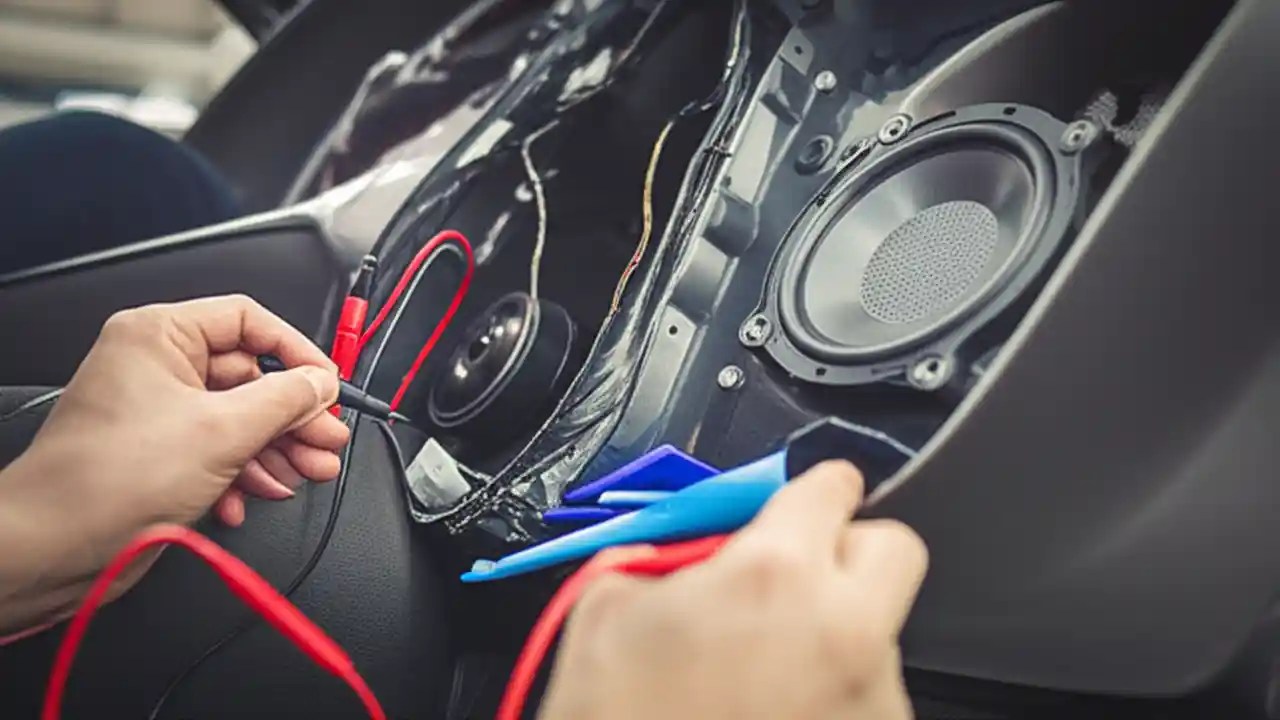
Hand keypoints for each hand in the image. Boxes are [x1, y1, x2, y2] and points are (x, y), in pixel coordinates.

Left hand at [0, 295, 348, 631]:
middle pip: (250, 375)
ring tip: (308, 473)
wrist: (55, 548)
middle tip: (326, 441)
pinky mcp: (160, 452)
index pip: (248, 321)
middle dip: (293, 415)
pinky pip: (219, 449)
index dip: (296, 351)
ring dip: (277, 448)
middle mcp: (156, 366)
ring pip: (240, 417)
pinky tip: (255, 496)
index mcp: (159, 335)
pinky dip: (244, 472)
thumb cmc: (109, 481)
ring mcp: (158, 410)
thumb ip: (284, 400)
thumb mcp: (222, 431)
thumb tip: (320, 385)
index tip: (327, 385)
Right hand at [538, 461, 927, 719]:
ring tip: (764, 670)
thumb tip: (700, 546)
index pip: (832, 487)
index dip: (810, 492)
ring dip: (832, 630)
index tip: (804, 502)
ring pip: (879, 628)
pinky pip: (868, 692)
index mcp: (775, 574)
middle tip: (798, 573)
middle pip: (891, 549)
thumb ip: (669, 554)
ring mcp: (871, 697)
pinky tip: (778, 709)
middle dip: (848, 550)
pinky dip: (832, 692)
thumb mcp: (608, 607)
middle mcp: (843, 630)